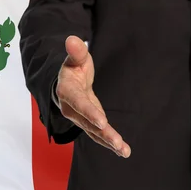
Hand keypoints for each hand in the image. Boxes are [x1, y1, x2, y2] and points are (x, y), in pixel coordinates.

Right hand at [55, 36, 130, 157]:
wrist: (66, 83)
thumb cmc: (73, 68)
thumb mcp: (75, 59)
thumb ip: (76, 51)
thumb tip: (73, 39)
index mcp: (67, 91)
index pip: (78, 103)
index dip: (89, 112)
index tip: (102, 121)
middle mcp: (71, 108)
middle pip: (87, 122)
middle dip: (102, 132)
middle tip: (117, 142)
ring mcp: (79, 118)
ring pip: (93, 132)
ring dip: (108, 141)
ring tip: (124, 150)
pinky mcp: (89, 123)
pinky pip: (98, 134)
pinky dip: (109, 143)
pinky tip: (123, 150)